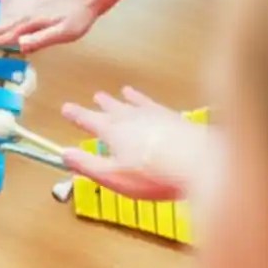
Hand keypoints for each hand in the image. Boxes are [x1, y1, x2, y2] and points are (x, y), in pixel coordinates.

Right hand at [0, 0, 96, 52]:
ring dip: (0, 28)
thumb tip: (20, 44)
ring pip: (0, 19)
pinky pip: (3, 9)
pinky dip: (5, 16)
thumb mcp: (65, 33)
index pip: (0, 35)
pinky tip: (19, 20)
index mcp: (27, 22)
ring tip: (20, 34)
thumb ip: (41, 40)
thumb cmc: (76, 19)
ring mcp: (18, 2)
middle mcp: (19, 10)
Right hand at [61, 87, 206, 199]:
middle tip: (96, 96)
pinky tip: (156, 106)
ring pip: (137, 104)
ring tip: (124, 91)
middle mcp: (133, 119)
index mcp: (113, 132)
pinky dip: (154, 104)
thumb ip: (87, 165)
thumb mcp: (113, 176)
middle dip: (103, 104)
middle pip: (114, 108)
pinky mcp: (178, 120)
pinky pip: (160, 107)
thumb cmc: (155, 174)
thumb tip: (65, 154)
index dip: (77, 115)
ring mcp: (157, 117)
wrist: (202, 164)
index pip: (89, 120)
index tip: (66, 108)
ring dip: (128, 99)